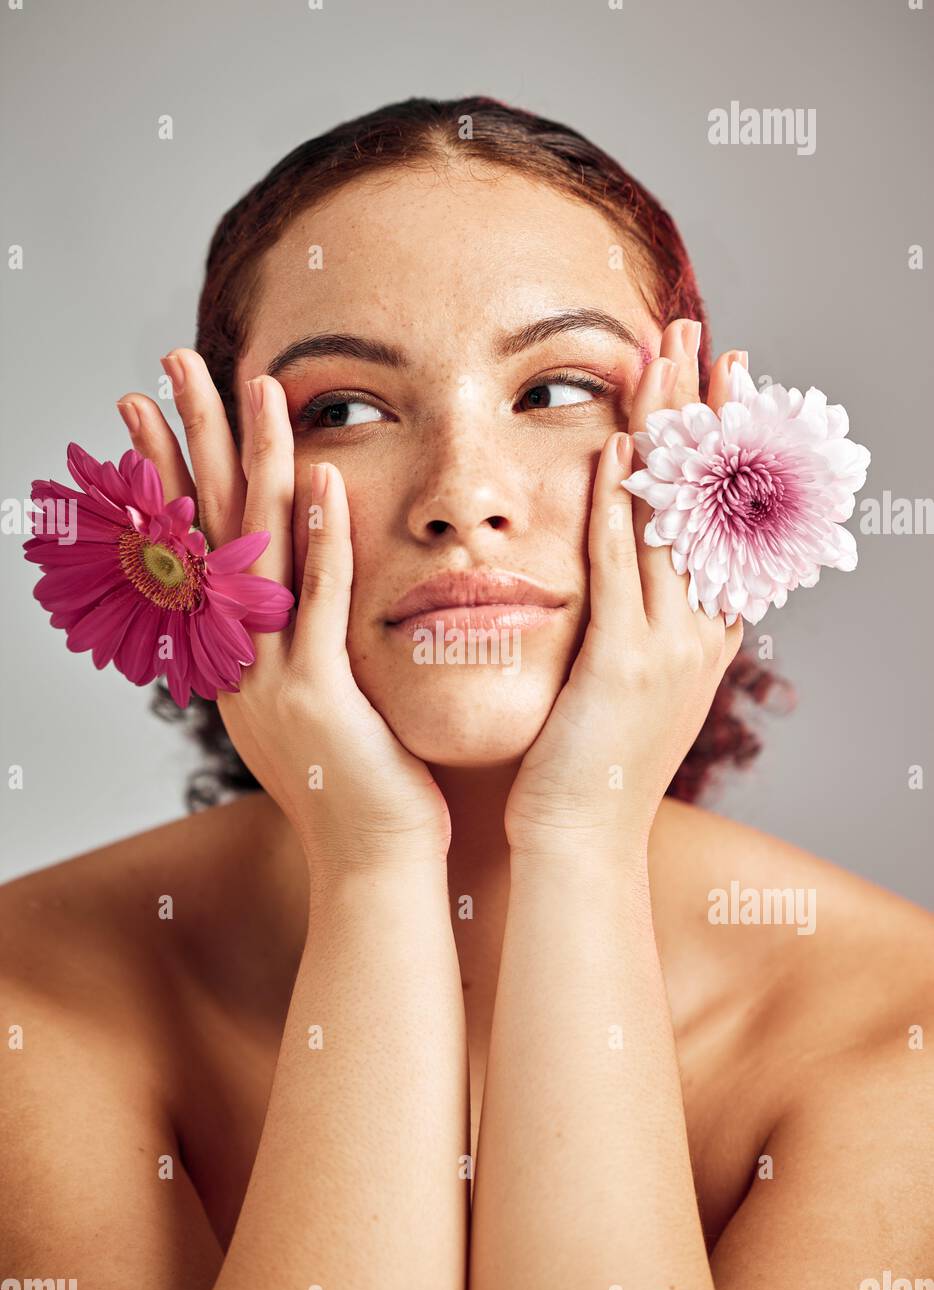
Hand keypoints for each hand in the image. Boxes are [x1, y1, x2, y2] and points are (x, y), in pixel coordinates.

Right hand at [117, 351, 451, 871]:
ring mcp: (269, 678)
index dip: (175, 472)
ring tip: (259, 386)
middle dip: (191, 440)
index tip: (158, 407)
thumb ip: (304, 643)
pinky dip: (319, 540)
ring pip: (256, 551)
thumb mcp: (320, 703)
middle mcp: (235, 659)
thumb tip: (301, 594)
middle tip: (173, 363)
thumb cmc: (362, 786)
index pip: (196, 544)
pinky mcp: (317, 696)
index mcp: (233, 656)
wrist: (372, 865)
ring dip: (259, 464)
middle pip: (207, 528)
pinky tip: (322, 479)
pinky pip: (317, 604)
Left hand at [503, 320, 745, 857]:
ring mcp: (669, 648)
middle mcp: (701, 633)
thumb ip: (638, 624)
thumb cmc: (590, 764)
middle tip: (704, 337)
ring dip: (671, 432)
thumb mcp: (629, 685)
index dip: (730, 445)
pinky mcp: (623, 664)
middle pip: (715, 498)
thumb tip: (633, 574)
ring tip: (666, 359)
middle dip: (709, 415)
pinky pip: (623, 567)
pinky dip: (622, 504)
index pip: (728, 517)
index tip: (726, 379)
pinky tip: (618, 447)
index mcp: (703, 635)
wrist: (581, 839)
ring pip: (676, 517)